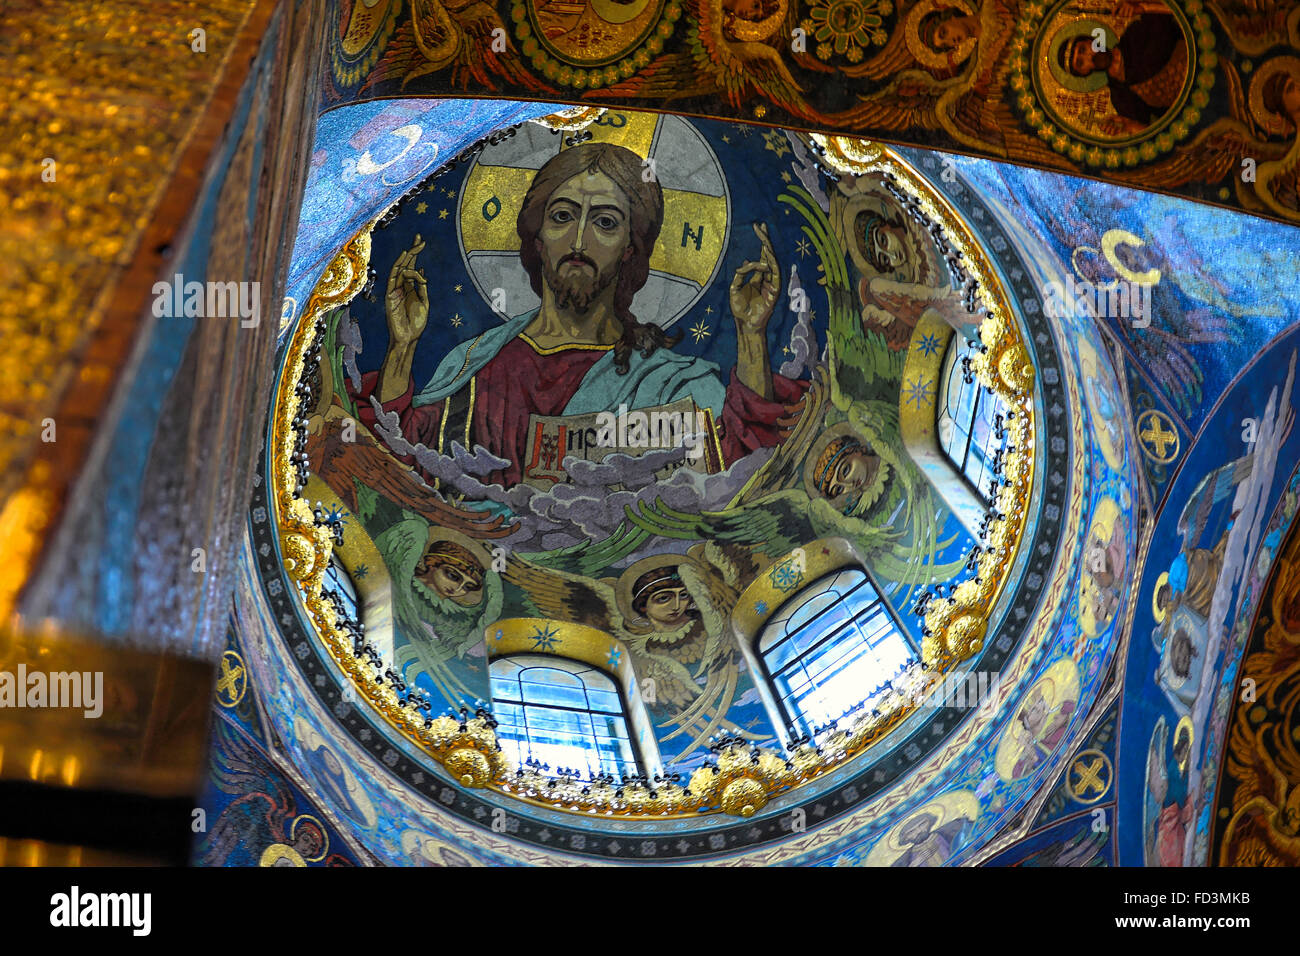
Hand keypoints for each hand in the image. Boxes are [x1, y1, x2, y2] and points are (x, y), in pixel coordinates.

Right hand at [385, 235, 427, 345]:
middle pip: (406, 264)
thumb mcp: (424, 303)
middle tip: (420, 238)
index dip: (416, 254)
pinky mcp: (390, 294)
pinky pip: (393, 277)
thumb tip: (421, 271)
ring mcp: (395, 289)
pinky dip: (398, 266)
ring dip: (408, 257)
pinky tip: (404, 256)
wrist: (408, 337)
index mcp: (410, 287)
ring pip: (400, 269)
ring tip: (416, 246)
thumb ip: (422, 287)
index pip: (412, 267)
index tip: (422, 242)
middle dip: (413, 250)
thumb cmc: (416, 323)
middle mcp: (402, 286)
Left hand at [730, 222, 779, 336]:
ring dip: (767, 250)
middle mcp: (766, 278)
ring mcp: (772, 284)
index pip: (761, 256)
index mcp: (757, 277)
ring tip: (763, 238)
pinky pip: (774, 273)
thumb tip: (745, 262)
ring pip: (772, 262)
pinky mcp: (775, 290)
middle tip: (761, 226)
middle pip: (768, 256)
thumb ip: (740, 276)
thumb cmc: (739, 309)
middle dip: (765, 240)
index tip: (758, 227)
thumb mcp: (735, 289)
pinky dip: (771, 263)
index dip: (761, 242)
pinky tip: (766, 253)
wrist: (745, 324)